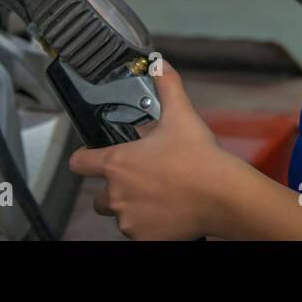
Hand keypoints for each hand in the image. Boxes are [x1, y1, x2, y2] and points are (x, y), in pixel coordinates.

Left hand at [67, 60, 225, 239]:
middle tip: (144, 179)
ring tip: (162, 195)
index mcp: (118, 163)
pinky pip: (139, 233)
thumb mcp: (181, 115)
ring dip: (135, 206)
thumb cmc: (198, 157)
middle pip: (101, 195)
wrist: (221, 195)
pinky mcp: (143, 238)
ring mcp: (128, 220)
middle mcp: (116, 194)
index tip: (93, 157)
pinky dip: (150, 225)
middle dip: (118, 188)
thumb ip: (167, 86)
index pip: (80, 162)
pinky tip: (169, 212)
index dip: (85, 157)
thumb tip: (159, 63)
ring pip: (122, 214)